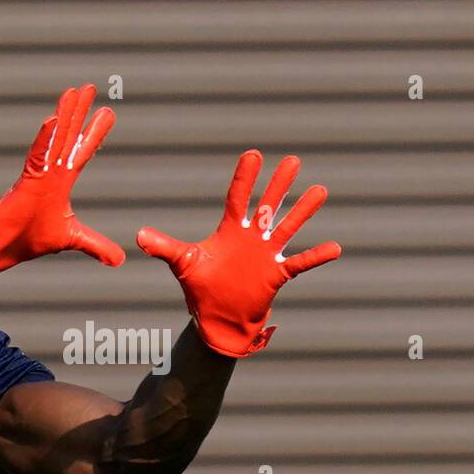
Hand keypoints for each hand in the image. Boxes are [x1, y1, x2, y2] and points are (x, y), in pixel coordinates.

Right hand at [0, 84, 122, 272]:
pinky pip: (38, 156)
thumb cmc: (29, 240)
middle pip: (69, 136)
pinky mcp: (27, 182)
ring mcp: (39, 175)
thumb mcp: (72, 240)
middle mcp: (51, 173)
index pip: (81, 152)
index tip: (107, 112)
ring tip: (75, 91)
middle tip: (91, 87)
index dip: (94, 133)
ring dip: (65, 115)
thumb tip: (119, 260)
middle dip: (80, 112)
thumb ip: (96, 245)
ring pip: (55, 139)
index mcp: (61, 182)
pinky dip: (46, 139)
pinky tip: (54, 119)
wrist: (2, 250)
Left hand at [137, 149, 339, 357]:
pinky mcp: (276, 276)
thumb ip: (164, 247)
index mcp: (229, 231)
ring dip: (303, 211)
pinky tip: (336, 247)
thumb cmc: (201, 289)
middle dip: (279, 184)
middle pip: (268, 205)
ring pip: (287, 228)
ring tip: (319, 190)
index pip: (238, 198)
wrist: (217, 320)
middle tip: (293, 160)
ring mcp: (266, 256)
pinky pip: (299, 264)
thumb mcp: (182, 264)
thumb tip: (137, 236)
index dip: (245, 177)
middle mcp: (251, 238)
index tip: (253, 154)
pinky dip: (315, 256)